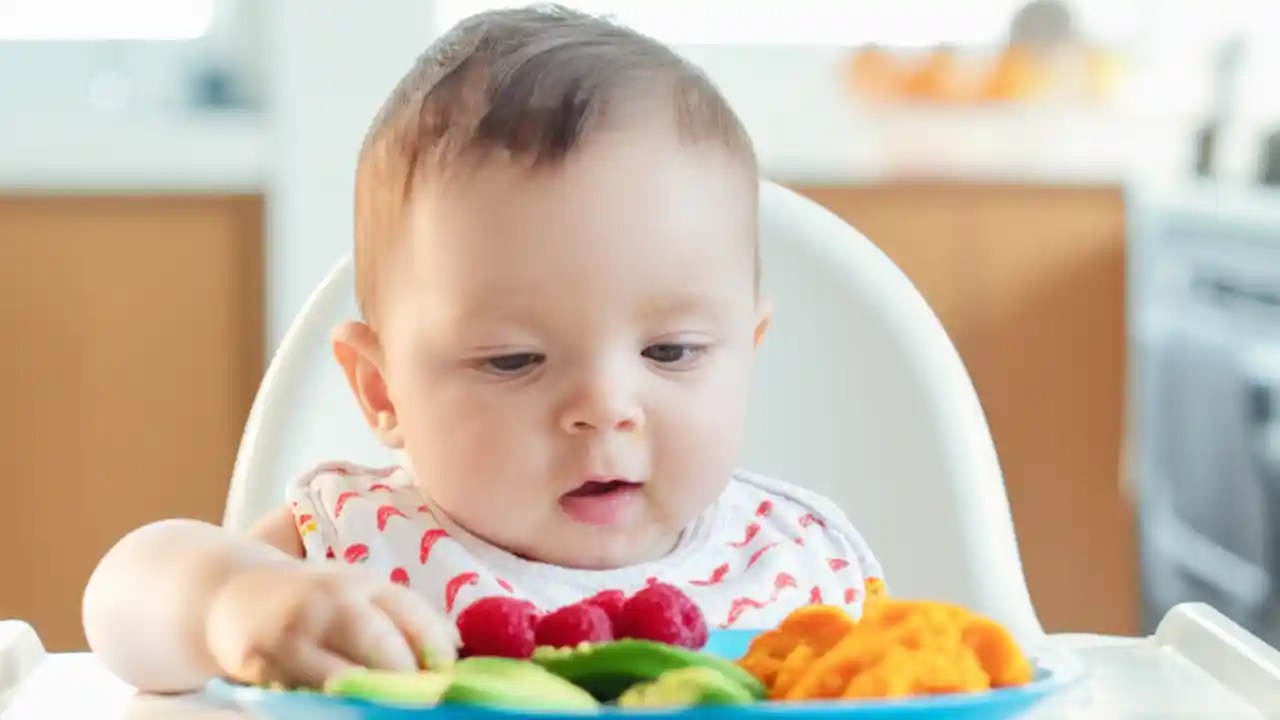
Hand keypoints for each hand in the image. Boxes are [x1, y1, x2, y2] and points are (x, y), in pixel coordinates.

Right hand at [205, 562, 457, 687]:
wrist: (232, 593)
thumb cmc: (312, 600)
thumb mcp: (358, 594)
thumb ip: (404, 618)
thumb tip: (456, 647)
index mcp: (362, 584)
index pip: (408, 609)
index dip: (434, 645)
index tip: (449, 675)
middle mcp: (331, 601)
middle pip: (379, 641)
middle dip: (404, 676)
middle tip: (422, 701)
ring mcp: (295, 632)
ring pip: (342, 677)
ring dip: (369, 699)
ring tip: (385, 709)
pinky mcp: (261, 662)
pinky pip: (303, 693)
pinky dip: (329, 706)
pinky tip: (346, 710)